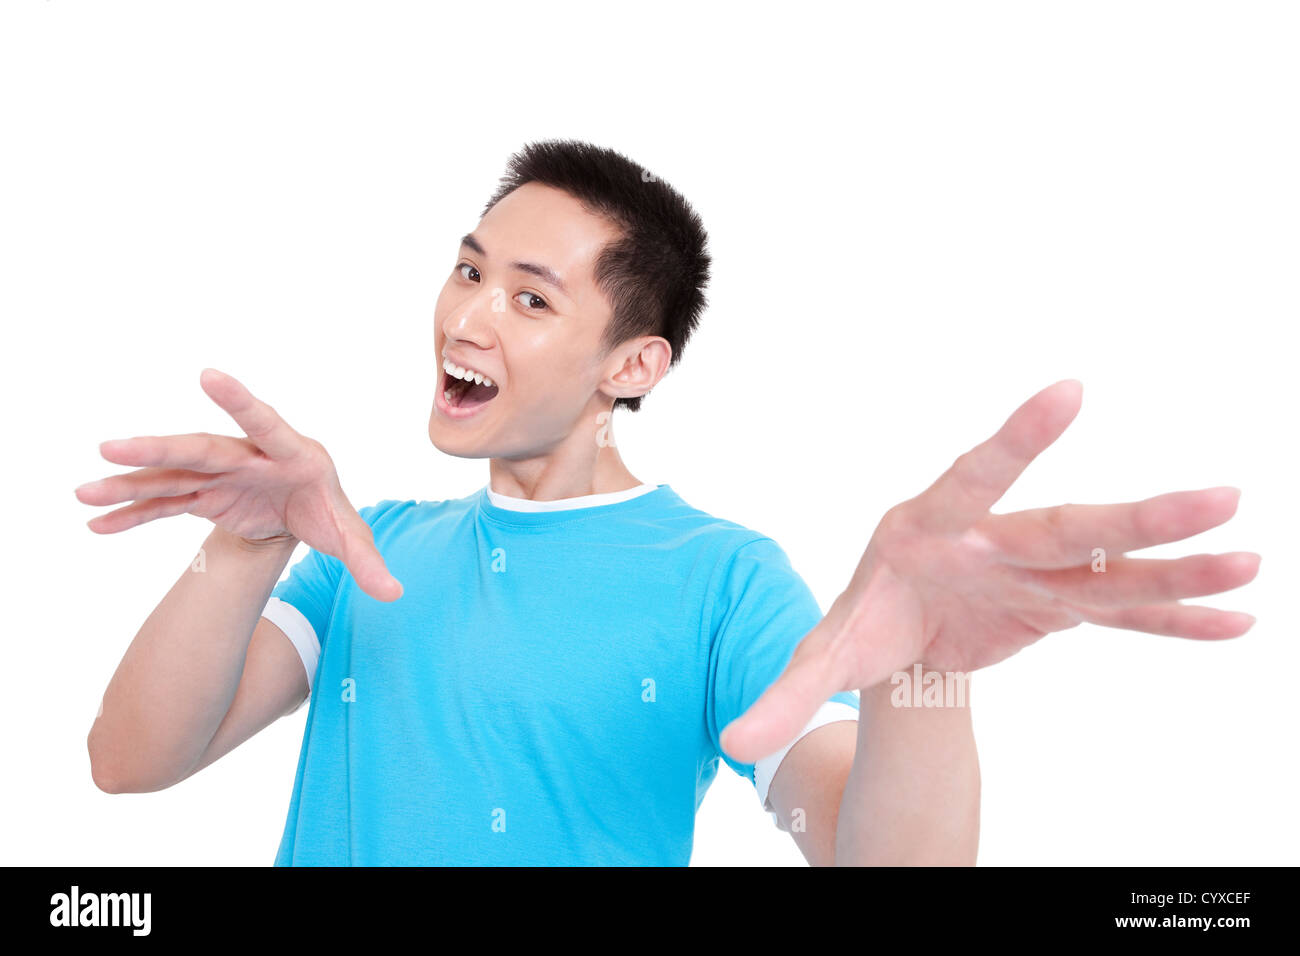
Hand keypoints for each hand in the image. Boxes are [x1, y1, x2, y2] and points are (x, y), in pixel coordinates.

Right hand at [75, 368, 402, 601]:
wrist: (301, 508)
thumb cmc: (328, 510)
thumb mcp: (349, 536)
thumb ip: (368, 560)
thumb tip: (394, 593)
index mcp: (292, 455)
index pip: (266, 425)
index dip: (240, 402)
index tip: (208, 375)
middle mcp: (248, 458)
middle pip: (201, 450)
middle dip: (159, 450)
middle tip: (111, 447)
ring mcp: (219, 476)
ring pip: (170, 476)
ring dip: (130, 484)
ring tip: (85, 493)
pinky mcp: (202, 497)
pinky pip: (163, 504)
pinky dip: (133, 514)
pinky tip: (97, 522)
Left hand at [721, 380, 1258, 762]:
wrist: (901, 632)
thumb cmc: (862, 625)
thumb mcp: (823, 658)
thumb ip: (785, 696)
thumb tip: (730, 745)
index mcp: (929, 529)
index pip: (975, 477)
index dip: (1018, 437)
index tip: (1072, 389)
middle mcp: (992, 539)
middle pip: (1068, 525)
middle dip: (1139, 516)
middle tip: (1223, 496)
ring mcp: (1033, 572)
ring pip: (1111, 565)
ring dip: (1177, 566)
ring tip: (1249, 560)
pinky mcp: (1060, 606)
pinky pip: (1123, 614)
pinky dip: (1174, 619)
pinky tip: (1235, 619)